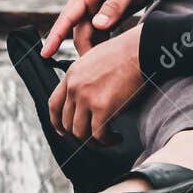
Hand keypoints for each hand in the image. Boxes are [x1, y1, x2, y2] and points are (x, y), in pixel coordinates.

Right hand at [41, 0, 163, 57]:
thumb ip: (115, 6)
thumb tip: (97, 25)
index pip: (67, 17)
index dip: (55, 36)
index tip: (45, 53)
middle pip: (79, 30)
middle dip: (84, 49)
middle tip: (95, 70)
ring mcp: (97, 5)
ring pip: (88, 33)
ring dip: (93, 48)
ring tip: (103, 66)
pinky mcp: (106, 11)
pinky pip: (99, 31)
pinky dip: (101, 43)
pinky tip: (108, 54)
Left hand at [46, 28, 145, 143]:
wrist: (138, 51)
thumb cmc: (124, 53)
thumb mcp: (94, 59)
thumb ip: (85, 77)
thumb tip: (87, 95)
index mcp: (71, 75)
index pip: (54, 104)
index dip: (57, 122)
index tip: (63, 131)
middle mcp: (75, 87)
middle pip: (67, 122)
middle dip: (80, 134)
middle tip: (94, 137)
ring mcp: (86, 98)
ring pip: (80, 132)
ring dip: (94, 141)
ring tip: (108, 139)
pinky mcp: (102, 108)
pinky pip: (99, 135)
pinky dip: (108, 141)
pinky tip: (117, 137)